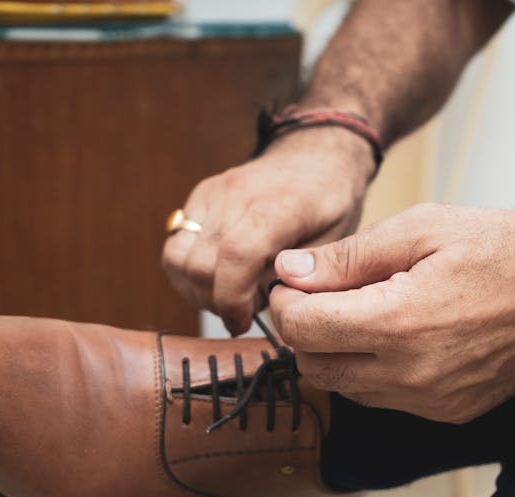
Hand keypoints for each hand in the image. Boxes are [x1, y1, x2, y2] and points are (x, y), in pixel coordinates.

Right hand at [162, 128, 372, 334]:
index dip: (232, 298)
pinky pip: (174, 248)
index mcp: (280, 205)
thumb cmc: (329, 201)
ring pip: (176, 259)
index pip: (237, 254)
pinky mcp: (196, 199)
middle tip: (243, 311)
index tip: (243, 321)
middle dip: (216, 302)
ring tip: (230, 296)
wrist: (313, 157)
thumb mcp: (339, 240)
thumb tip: (278, 306)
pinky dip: (189, 275)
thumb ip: (307, 275)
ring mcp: (211, 194)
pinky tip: (219, 280)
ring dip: (196, 291)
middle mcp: (237, 194)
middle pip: (199, 264)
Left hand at [268, 203, 514, 422]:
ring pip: (343, 387)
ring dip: (335, 352)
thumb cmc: (503, 248)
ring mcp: (431, 402)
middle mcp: (411, 375)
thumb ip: (348, 257)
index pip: (300, 330)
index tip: (297, 279)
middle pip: (312, 366)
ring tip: (363, 310)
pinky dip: (370, 371)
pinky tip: (395, 335)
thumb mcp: (421, 229)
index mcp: (399, 323)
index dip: (285, 301)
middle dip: (304, 329)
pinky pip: (382, 400)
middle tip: (324, 292)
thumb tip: (290, 271)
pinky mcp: (449, 413)